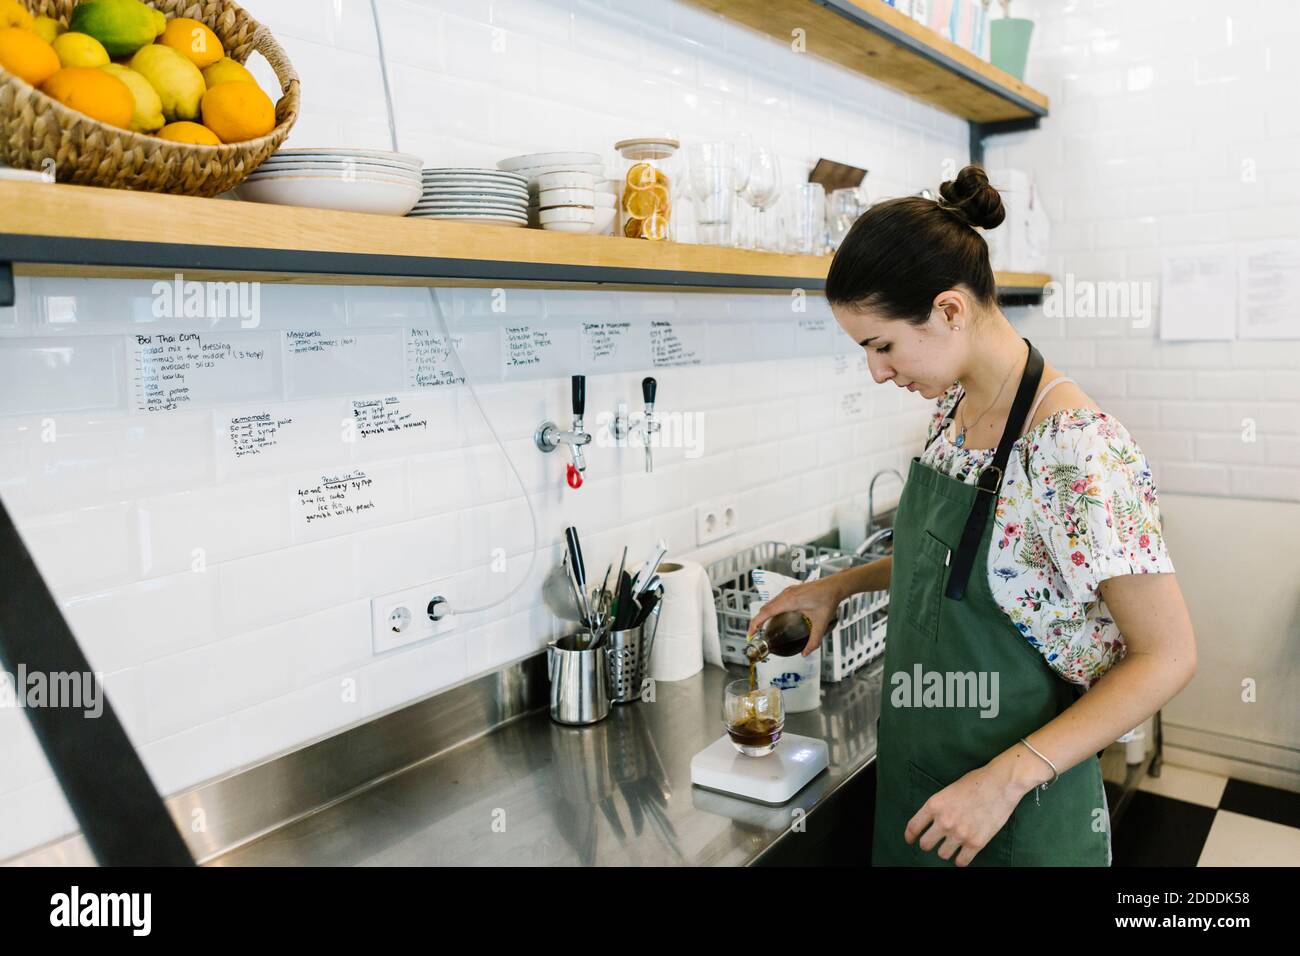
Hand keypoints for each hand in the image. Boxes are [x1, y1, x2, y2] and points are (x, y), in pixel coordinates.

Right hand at [745, 577, 841, 654]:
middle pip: (765, 608)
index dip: (755, 623)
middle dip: (757, 621)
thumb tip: (806, 653)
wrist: (835, 585)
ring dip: (763, 614)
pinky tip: (774, 616)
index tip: (751, 633)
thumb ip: (814, 640)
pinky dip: (770, 609)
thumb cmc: (828, 600)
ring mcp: (788, 591)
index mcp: (789, 602)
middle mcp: (786, 595)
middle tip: (755, 634)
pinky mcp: (791, 590)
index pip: (765, 612)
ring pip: (770, 603)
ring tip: (762, 627)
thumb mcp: (821, 623)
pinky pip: (775, 600)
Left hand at [904, 761, 1023, 865]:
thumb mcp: (949, 790)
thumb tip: (932, 821)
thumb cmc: (976, 782)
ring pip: (942, 854)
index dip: (910, 836)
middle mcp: (944, 821)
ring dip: (946, 850)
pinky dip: (961, 859)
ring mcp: (959, 833)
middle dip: (928, 844)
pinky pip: (961, 862)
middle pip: (925, 844)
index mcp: (934, 805)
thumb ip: (939, 807)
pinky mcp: (976, 843)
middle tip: (934, 842)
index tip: (911, 840)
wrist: (1001, 784)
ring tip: (952, 844)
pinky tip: (963, 853)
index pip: (913, 827)